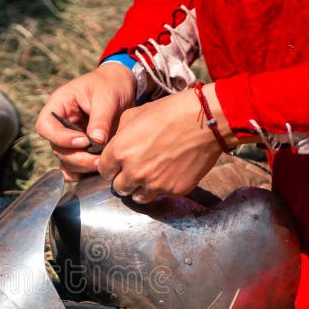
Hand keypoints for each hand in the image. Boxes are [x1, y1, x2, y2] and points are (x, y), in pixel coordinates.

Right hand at [35, 64, 135, 180]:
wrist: (121, 87)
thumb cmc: (110, 86)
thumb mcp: (107, 97)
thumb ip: (100, 119)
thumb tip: (96, 141)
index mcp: (59, 105)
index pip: (45, 126)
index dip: (60, 138)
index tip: (84, 141)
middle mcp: (59, 124)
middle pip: (57, 148)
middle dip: (76, 157)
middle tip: (98, 160)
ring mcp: (68, 137)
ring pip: (66, 160)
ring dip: (82, 166)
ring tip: (102, 163)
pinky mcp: (79, 148)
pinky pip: (74, 166)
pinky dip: (82, 173)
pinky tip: (93, 172)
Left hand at [98, 83, 237, 202]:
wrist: (204, 121)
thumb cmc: (169, 112)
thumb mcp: (135, 114)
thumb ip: (118, 134)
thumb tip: (113, 144)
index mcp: (120, 152)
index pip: (103, 171)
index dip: (110, 167)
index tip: (117, 165)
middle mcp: (134, 172)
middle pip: (119, 188)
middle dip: (124, 180)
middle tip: (134, 170)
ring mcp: (154, 184)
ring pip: (138, 196)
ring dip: (140, 188)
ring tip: (150, 175)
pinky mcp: (173, 190)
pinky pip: (161, 194)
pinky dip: (162, 186)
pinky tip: (169, 172)